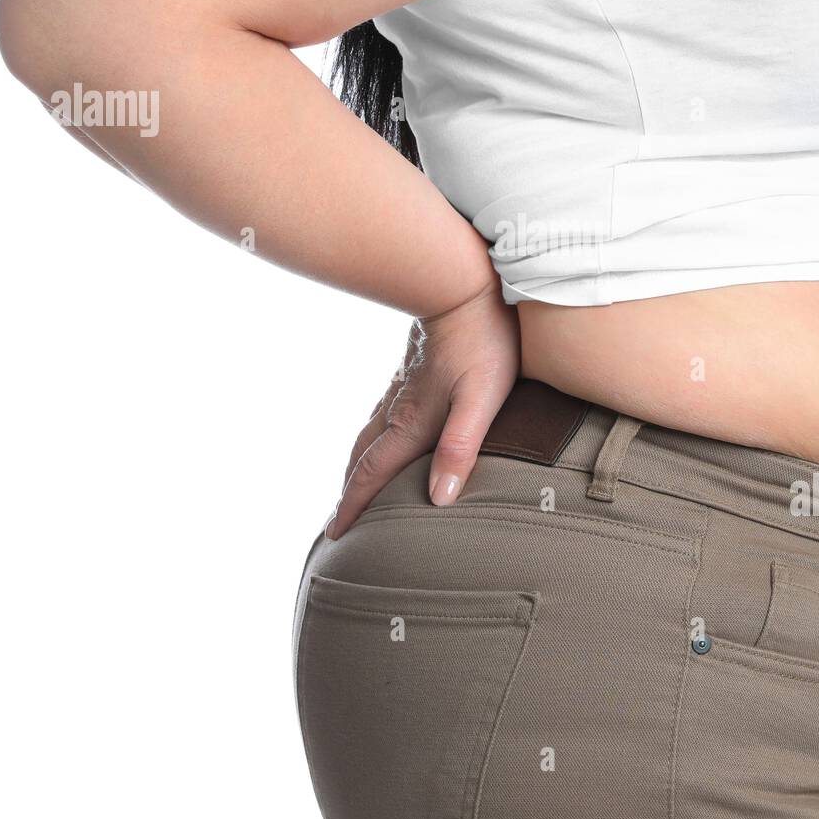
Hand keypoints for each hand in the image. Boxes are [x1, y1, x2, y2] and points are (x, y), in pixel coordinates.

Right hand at [328, 279, 519, 538]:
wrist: (464, 284)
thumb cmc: (482, 343)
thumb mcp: (480, 400)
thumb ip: (459, 448)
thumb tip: (438, 499)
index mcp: (412, 421)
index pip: (376, 473)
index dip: (355, 506)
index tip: (336, 534)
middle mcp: (398, 407)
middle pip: (364, 457)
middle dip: (349, 491)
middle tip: (337, 522)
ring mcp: (402, 386)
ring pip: (369, 433)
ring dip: (356, 464)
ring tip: (351, 485)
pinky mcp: (411, 369)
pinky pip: (381, 412)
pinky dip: (371, 435)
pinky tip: (380, 431)